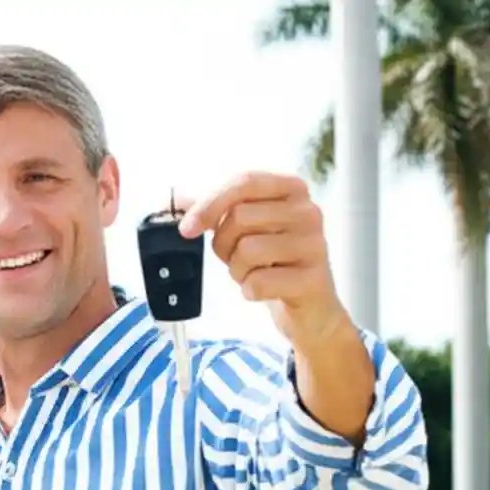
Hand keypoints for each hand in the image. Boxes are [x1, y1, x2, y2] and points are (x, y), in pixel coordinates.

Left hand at [177, 171, 351, 347]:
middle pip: (241, 217)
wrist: (308, 308)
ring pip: (248, 249)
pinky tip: (265, 289)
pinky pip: (259, 282)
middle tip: (236, 257)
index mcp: (291, 190)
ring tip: (254, 273)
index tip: (186, 229)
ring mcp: (315, 245)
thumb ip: (212, 210)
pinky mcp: (313, 280)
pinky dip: (250, 290)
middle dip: (224, 244)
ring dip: (237, 269)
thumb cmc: (270, 262)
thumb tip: (174, 200)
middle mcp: (308, 212)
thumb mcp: (242, 229)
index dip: (210, 203)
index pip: (244, 181)